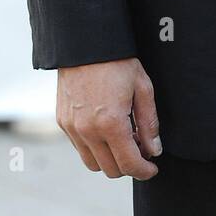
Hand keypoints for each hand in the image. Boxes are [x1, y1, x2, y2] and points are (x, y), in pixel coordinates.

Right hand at [56, 56, 161, 178]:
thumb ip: (149, 123)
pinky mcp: (62, 122)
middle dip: (128, 166)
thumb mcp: (142, 88)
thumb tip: (154, 150)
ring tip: (123, 140)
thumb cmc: (117, 62)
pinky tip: (106, 130)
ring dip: (109, 160)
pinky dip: (94, 148)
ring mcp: (72, 128)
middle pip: (110, 170)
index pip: (129, 164)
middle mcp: (88, 131)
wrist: (85, 43)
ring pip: (92, 164)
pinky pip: (79, 148)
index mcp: (111, 123)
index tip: (152, 168)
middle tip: (140, 149)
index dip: (144, 171)